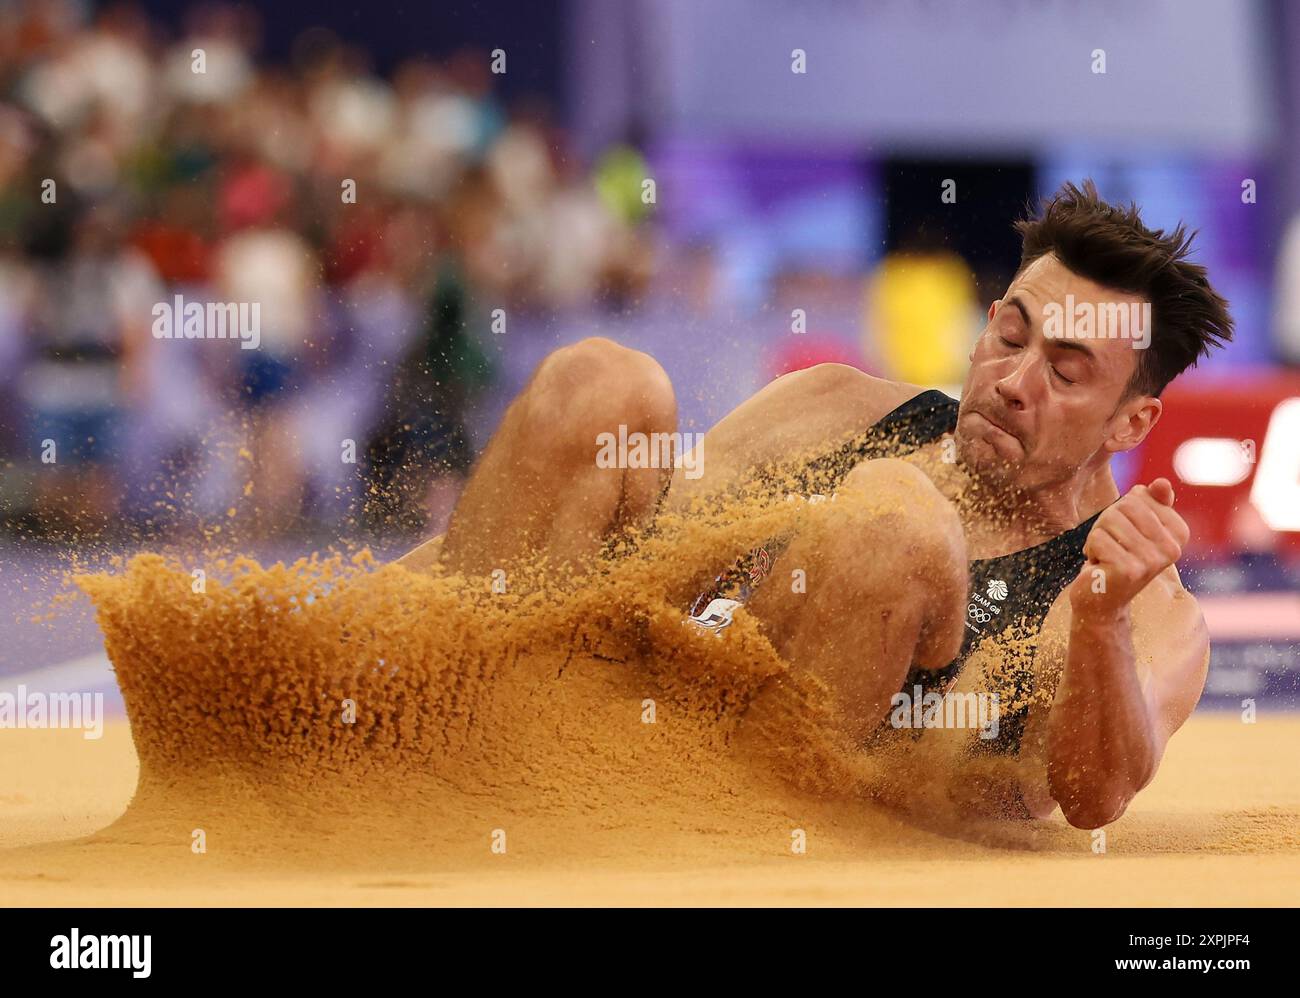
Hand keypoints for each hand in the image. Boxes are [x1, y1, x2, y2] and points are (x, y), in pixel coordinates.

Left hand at [1069, 478, 1188, 617]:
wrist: (1103, 601)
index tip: (1125, 535)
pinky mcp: (1128, 570)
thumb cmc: (1118, 557)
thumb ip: (1151, 502)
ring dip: (1098, 537)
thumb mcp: (1136, 526)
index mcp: (1179, 533)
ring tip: (1106, 557)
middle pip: (1123, 506)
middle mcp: (1172, 549)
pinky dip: (1090, 550)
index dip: (1121, 512)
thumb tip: (1162, 483)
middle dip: (1107, 523)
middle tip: (1112, 546)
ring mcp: (1151, 561)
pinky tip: (1100, 567)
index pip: (1138, 496)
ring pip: (1108, 520)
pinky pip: (1096, 538)